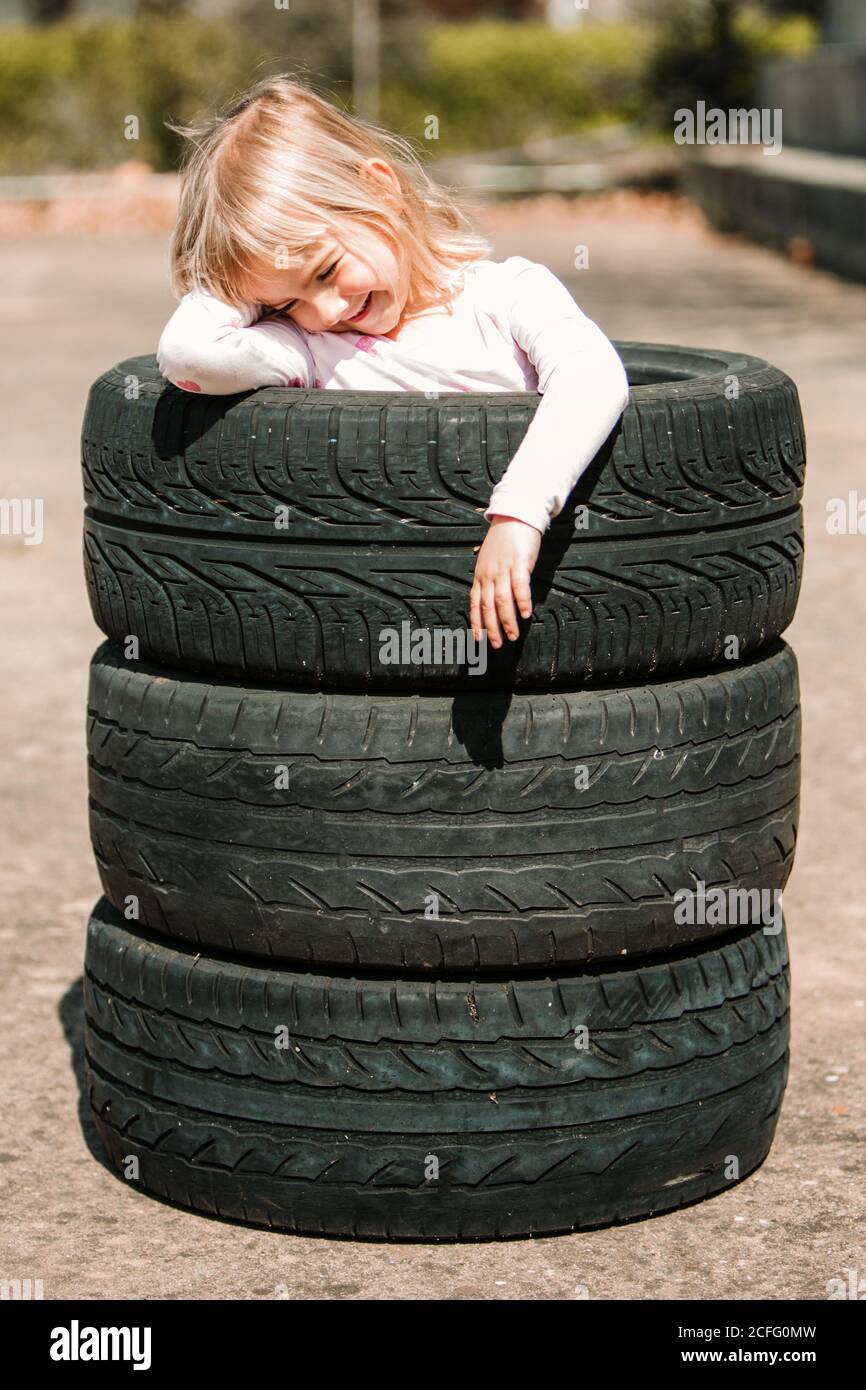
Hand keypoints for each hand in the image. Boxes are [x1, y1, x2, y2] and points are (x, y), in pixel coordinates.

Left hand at [470, 516, 541, 648]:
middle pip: (487, 606)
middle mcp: (489, 574)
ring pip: (502, 600)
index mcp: (481, 575)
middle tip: (497, 644)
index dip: (476, 622)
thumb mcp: (490, 560)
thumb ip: (491, 578)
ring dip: (507, 620)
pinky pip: (519, 586)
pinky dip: (522, 601)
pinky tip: (525, 614)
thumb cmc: (505, 539)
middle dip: (491, 628)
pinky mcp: (519, 562)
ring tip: (513, 635)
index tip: (478, 639)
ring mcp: (503, 568)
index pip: (474, 603)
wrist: (516, 515)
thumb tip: (493, 598)